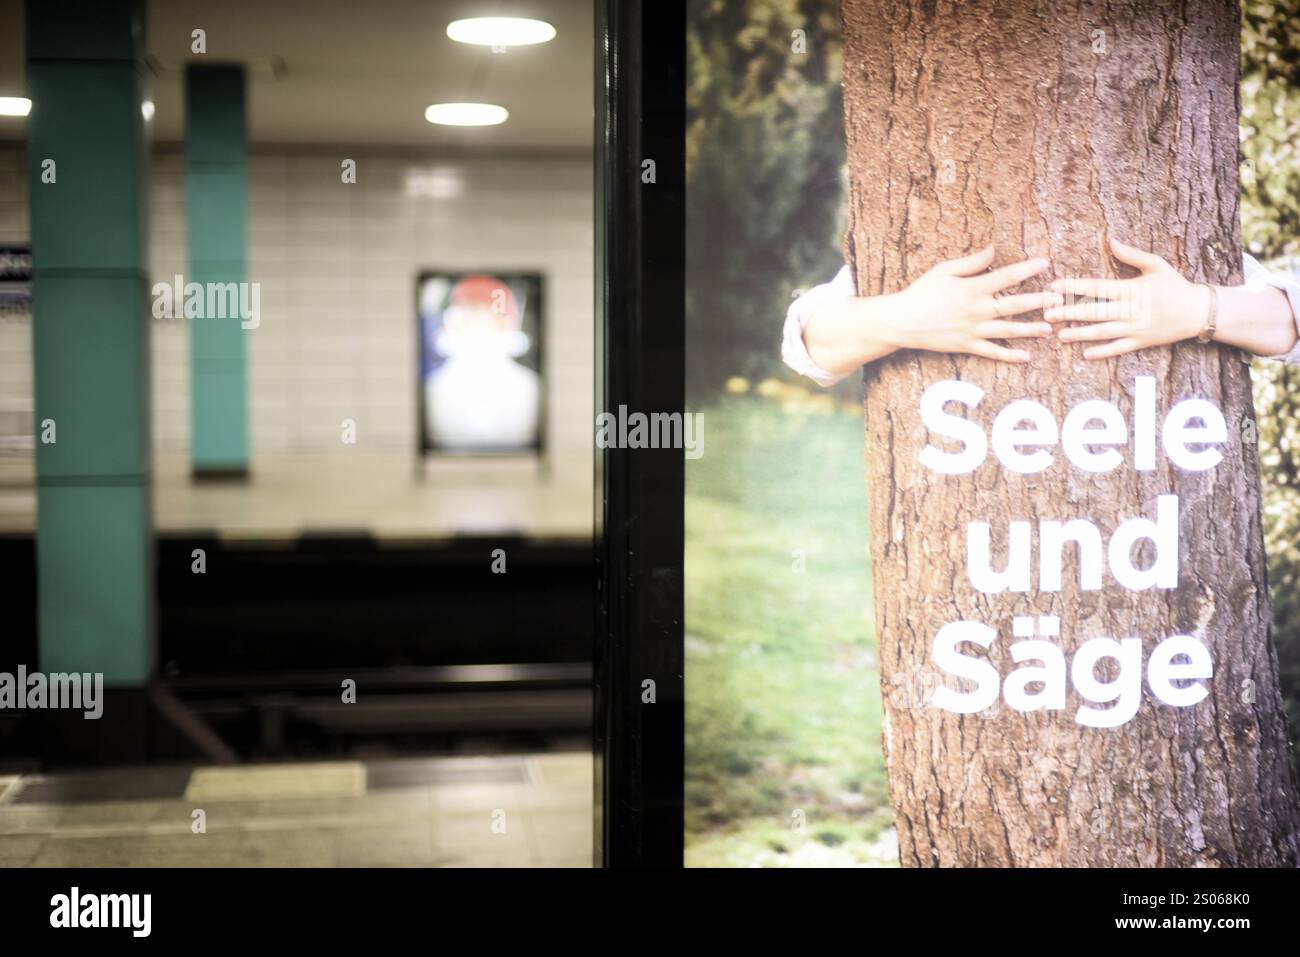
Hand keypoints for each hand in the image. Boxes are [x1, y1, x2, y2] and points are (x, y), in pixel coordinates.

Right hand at [893, 245, 1058, 361]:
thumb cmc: (922, 292)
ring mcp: (973, 330)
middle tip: (1058, 299)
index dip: (1027, 269)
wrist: (902, 321)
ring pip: (1008, 330)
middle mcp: (977, 310)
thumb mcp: (944, 270)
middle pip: (1014, 305)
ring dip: (1030, 329)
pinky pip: (992, 352)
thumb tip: (994, 249)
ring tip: (1050, 328)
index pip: (1006, 276)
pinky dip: (1009, 355)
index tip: (1045, 263)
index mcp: (973, 288)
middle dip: (1038, 301)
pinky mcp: (967, 345)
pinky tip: (1026, 356)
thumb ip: (972, 262)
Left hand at [1045, 237, 1205, 358]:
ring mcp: (1134, 328)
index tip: (1054, 286)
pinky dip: (1102, 352)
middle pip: (1094, 311)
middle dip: (1069, 312)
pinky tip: (1085, 354)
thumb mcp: (1156, 265)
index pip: (1096, 287)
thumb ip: (1132, 255)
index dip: (1073, 286)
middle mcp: (1130, 310)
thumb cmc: (1175, 286)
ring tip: (1060, 335)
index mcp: (1130, 289)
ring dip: (1080, 334)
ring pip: (1102, 332)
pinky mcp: (1140, 342)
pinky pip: (1118, 349)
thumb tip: (1111, 241)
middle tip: (1047, 314)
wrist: (1199, 311)